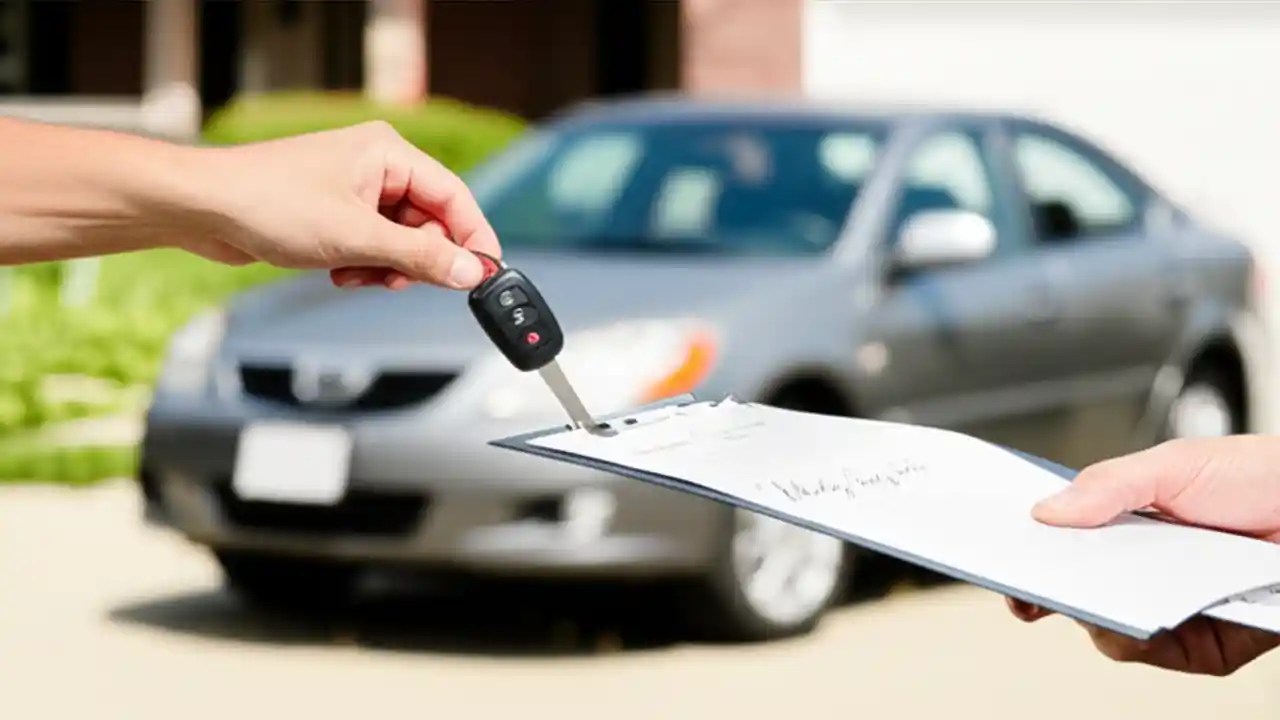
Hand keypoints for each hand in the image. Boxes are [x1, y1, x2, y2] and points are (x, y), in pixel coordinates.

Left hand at [189, 121, 499, 289]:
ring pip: (401, 241)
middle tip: (398, 279)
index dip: (474, 239)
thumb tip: (470, 271)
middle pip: (430, 223)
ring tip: (355, 273)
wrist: (201, 209)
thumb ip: (420, 256)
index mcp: (388, 153)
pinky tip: (338, 271)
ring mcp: (355, 191)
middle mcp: (376, 167)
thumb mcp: (357, 238)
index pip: (455, 197)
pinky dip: (364, 266)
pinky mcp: (336, 215)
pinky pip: (373, 247)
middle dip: (416, 259)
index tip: (486, 275)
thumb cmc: (266, 201)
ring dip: (386, 267)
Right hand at [1007, 436, 1279, 674]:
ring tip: (1103, 591)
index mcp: (1124, 525)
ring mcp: (1169, 610)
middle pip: (1076, 592)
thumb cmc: (1260, 478)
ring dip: (1101, 613)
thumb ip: (1107, 485)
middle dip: (1050, 590)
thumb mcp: (1173, 464)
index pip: (1062, 545)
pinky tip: (1156, 611)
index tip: (1001, 559)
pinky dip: (1148, 637)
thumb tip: (1046, 512)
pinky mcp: (1204, 647)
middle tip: (1035, 581)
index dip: (1027, 556)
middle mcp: (1142, 571)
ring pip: (1107, 631)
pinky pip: (1157, 653)